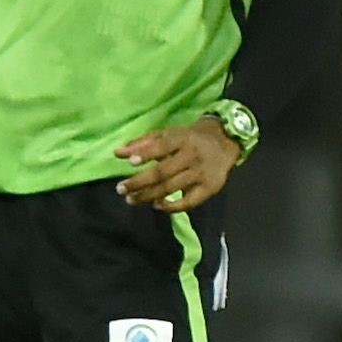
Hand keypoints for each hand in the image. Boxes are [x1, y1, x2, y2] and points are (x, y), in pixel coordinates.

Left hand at [114, 119, 240, 213]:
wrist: (224, 142)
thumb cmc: (188, 139)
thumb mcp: (167, 135)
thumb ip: (142, 143)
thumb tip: (117, 153)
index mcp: (182, 138)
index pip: (163, 146)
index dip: (146, 154)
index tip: (130, 162)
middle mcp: (192, 156)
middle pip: (163, 171)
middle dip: (140, 182)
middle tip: (121, 189)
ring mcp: (201, 174)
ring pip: (171, 187)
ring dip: (149, 195)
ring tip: (131, 199)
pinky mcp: (209, 189)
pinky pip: (188, 202)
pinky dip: (171, 206)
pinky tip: (156, 205)